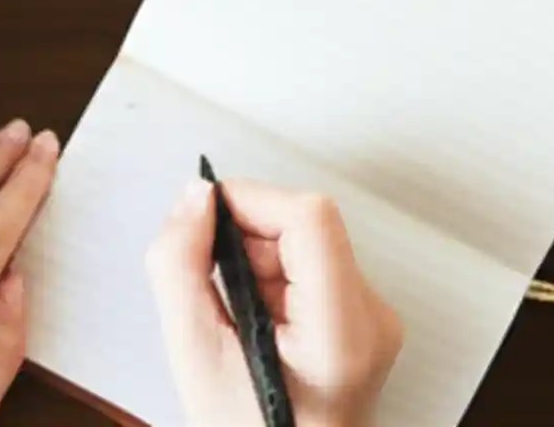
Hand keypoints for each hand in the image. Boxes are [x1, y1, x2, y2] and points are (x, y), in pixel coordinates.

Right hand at [146, 180, 401, 426]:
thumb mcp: (194, 355)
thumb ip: (180, 267)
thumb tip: (194, 199)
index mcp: (342, 333)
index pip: (310, 217)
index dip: (249, 201)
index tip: (204, 218)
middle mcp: (372, 318)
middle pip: (306, 225)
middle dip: (245, 238)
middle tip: (209, 284)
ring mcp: (373, 319)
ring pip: (305, 242)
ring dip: (254, 262)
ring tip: (231, 316)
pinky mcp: (362, 319)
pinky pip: (310, 268)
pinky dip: (269, 281)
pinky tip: (251, 322)